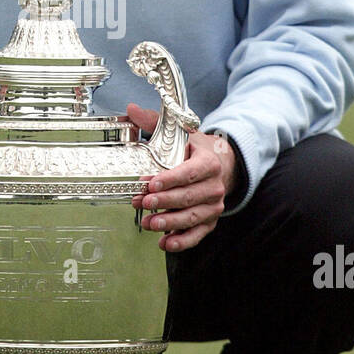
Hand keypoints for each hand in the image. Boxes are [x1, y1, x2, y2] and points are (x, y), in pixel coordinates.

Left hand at [127, 102, 235, 251]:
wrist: (222, 166)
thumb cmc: (196, 151)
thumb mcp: (180, 134)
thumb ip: (154, 123)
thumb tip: (131, 109)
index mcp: (209, 162)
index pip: (190, 172)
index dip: (170, 179)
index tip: (150, 182)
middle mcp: (215, 186)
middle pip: (189, 196)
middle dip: (164, 201)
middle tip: (142, 202)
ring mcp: (214, 206)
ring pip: (192, 217)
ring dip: (170, 222)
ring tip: (148, 223)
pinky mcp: (210, 221)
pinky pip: (198, 234)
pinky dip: (182, 241)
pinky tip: (164, 243)